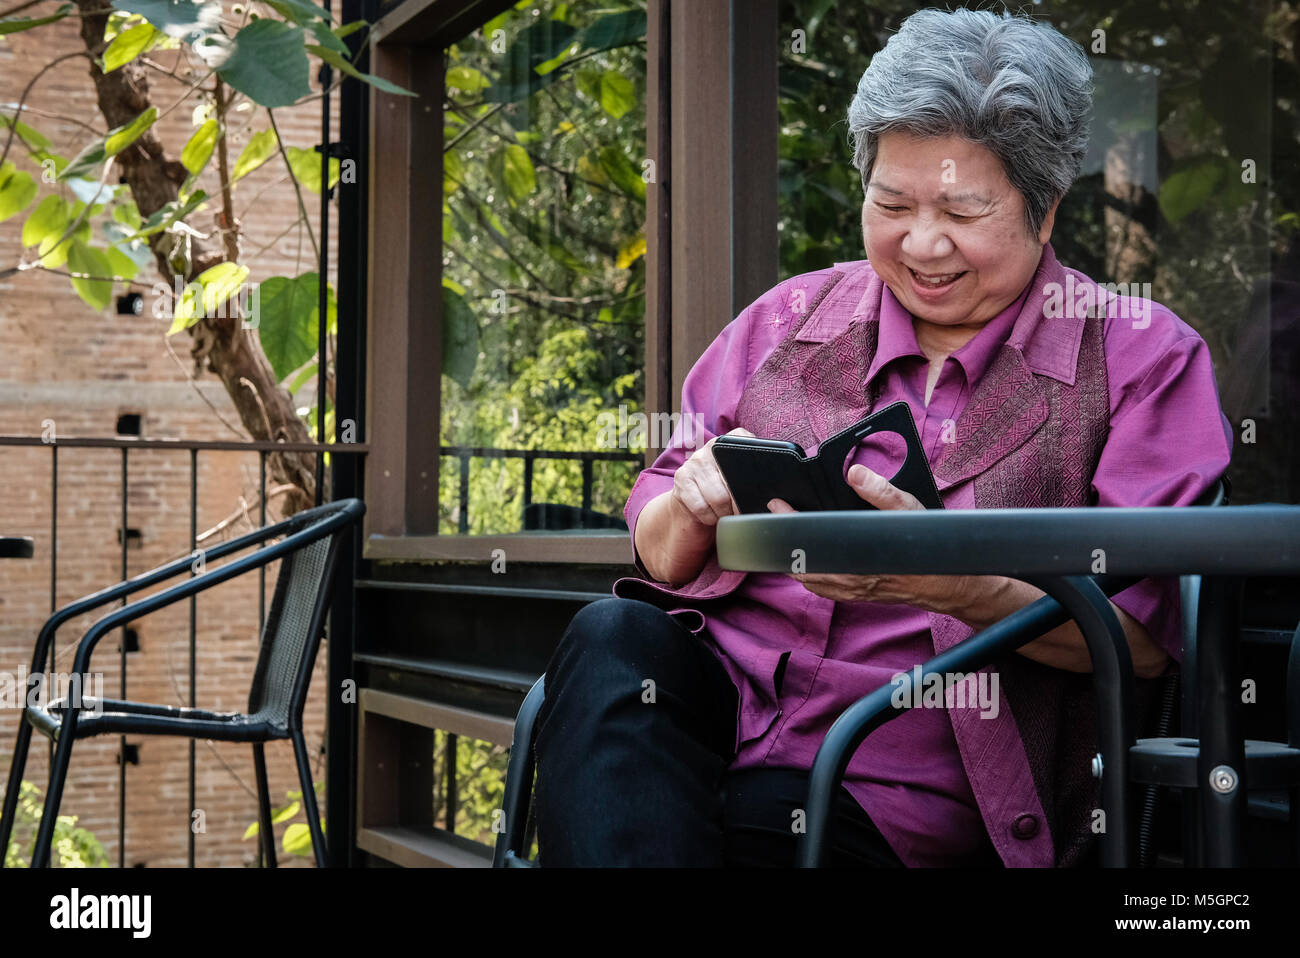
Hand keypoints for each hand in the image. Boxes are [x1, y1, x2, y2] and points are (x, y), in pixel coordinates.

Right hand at [667, 427, 753, 528]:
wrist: (689, 502)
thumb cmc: (723, 491)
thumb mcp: (741, 479)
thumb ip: (757, 476)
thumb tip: (781, 493)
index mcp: (732, 440)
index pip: (748, 447)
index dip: (756, 472)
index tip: (759, 487)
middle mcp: (712, 446)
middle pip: (735, 482)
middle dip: (741, 504)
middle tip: (743, 511)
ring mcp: (695, 462)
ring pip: (718, 498)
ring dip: (725, 513)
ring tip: (727, 513)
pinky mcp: (681, 480)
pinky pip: (701, 507)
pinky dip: (710, 517)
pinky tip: (711, 514)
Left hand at [768, 463, 980, 614]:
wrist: (946, 583)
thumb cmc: (928, 549)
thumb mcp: (908, 511)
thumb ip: (881, 491)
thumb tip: (854, 473)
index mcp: (857, 556)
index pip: (810, 540)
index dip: (790, 521)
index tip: (776, 505)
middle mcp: (849, 578)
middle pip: (800, 565)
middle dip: (785, 543)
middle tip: (778, 519)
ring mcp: (850, 589)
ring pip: (808, 579)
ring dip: (795, 559)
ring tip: (789, 536)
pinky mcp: (854, 595)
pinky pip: (822, 587)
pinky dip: (810, 573)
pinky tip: (811, 559)